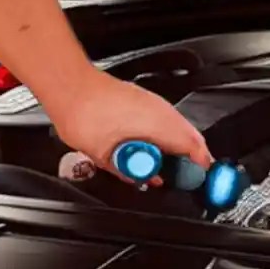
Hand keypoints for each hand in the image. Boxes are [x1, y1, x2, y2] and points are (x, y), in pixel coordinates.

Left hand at [43, 69, 212, 184]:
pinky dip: (166, 134)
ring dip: (180, 145)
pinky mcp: (142, 98)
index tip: (200, 179)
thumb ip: (129, 171)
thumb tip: (141, 178)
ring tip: (172, 164)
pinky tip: (154, 145)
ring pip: (180, 126)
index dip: (200, 166)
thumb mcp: (106, 158)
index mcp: (159, 126)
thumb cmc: (84, 115)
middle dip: (193, 157)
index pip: (194, 148)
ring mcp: (153, 102)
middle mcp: (161, 112)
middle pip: (191, 137)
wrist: (69, 88)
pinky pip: (166, 118)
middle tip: (188, 176)